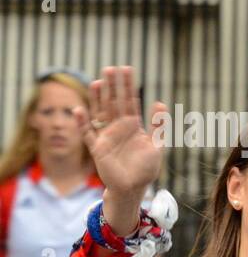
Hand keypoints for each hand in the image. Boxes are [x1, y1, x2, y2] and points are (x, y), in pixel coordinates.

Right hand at [75, 66, 166, 198]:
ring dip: (98, 98)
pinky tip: (78, 110)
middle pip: (114, 102)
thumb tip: (160, 102)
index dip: (128, 86)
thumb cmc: (146, 168)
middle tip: (110, 68)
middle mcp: (118, 127)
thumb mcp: (157, 146)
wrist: (133, 188)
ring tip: (96, 82)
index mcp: (133, 126)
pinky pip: (88, 134)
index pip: (130, 101)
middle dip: (112, 86)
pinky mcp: (97, 148)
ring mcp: (106, 136)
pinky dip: (83, 123)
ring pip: (100, 113)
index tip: (127, 69)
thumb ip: (158, 126)